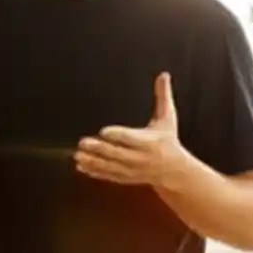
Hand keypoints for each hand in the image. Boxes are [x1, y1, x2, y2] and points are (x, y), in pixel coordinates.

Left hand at [74, 72, 187, 187]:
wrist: (175, 171)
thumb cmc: (168, 140)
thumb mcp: (168, 118)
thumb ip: (163, 96)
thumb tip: (163, 74)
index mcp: (149, 142)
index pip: (131, 138)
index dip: (118, 135)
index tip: (104, 131)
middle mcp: (140, 157)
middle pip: (117, 153)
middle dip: (100, 149)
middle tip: (83, 142)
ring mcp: (132, 170)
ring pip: (111, 166)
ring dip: (93, 161)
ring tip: (78, 155)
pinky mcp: (126, 177)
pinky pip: (109, 175)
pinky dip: (95, 171)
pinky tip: (81, 166)